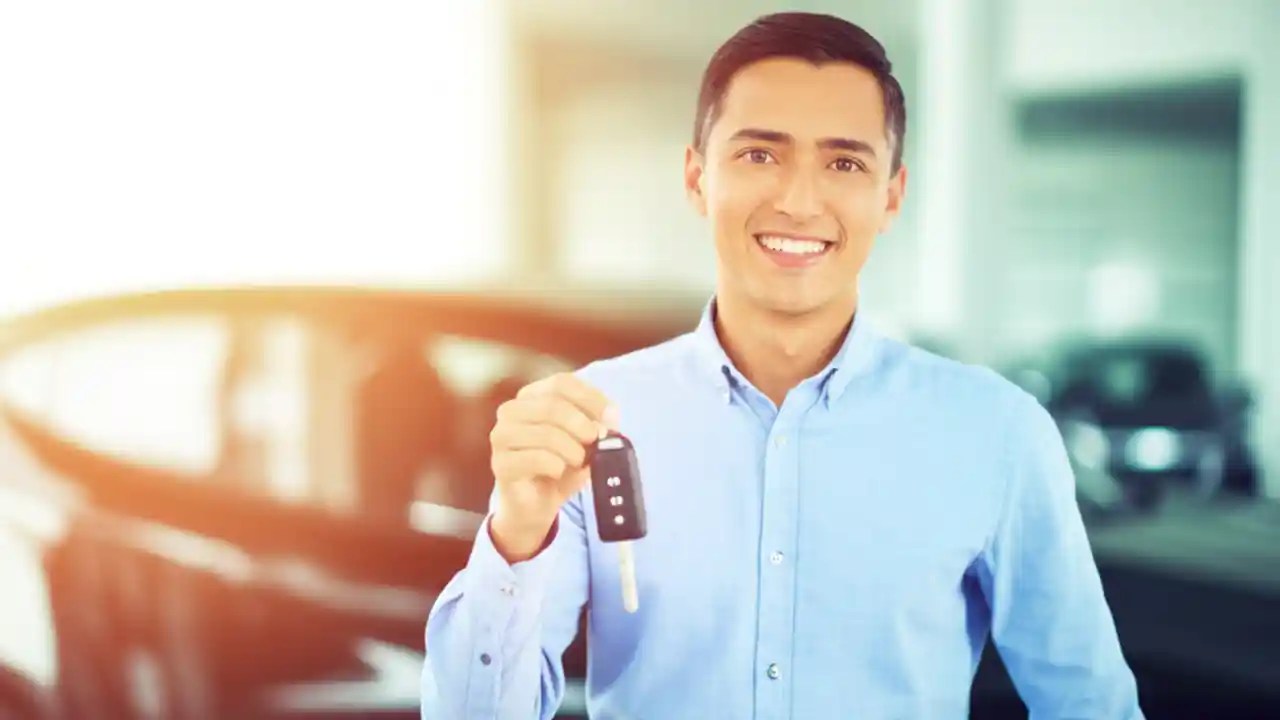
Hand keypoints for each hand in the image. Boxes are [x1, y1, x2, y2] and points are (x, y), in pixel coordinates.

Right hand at [487, 372, 617, 561]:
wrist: (535, 505)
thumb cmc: (559, 468)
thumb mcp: (583, 443)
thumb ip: (595, 427)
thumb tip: (609, 420)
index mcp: (532, 397)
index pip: (561, 383)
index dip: (590, 397)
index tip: (611, 415)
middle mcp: (511, 411)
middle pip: (553, 405)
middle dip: (582, 425)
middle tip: (596, 441)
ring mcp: (501, 436)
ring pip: (546, 433)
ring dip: (572, 450)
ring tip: (578, 462)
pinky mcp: (501, 463)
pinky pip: (536, 458)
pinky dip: (557, 466)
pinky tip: (557, 473)